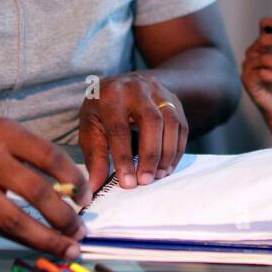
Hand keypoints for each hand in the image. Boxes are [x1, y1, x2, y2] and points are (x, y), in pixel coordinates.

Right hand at [0, 116, 90, 259]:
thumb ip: (31, 153)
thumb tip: (67, 185)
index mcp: (3, 133)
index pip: (49, 157)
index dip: (74, 178)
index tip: (86, 195)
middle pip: (36, 193)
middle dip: (65, 216)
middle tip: (82, 229)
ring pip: (16, 221)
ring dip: (46, 238)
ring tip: (68, 248)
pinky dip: (21, 240)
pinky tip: (39, 245)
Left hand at [78, 73, 187, 193]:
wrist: (122, 84)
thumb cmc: (102, 110)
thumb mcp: (90, 128)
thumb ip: (94, 157)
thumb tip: (94, 187)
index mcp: (111, 95)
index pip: (119, 129)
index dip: (124, 158)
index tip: (128, 183)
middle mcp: (137, 88)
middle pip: (151, 121)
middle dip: (150, 154)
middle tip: (146, 180)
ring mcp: (159, 92)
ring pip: (171, 122)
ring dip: (167, 152)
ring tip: (159, 175)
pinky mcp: (174, 100)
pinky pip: (181, 125)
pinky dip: (177, 149)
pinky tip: (168, 166)